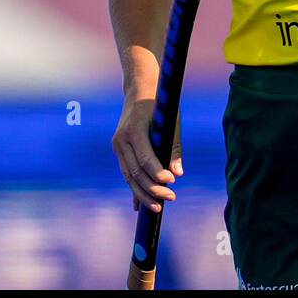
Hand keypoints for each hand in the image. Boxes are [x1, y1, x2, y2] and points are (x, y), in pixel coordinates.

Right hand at [111, 96, 181, 212]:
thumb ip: (174, 147)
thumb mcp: (171, 121)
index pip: (145, 158)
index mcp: (134, 130)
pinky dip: (134, 189)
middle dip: (152, 188)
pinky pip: (127, 173)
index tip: (172, 183)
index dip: (157, 173)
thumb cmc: (160, 104)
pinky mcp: (120, 150)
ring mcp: (118, 146)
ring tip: (158, 207)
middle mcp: (121, 140)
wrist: (139, 89)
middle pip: (135, 172)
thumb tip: (179, 173)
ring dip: (143, 193)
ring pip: (128, 176)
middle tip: (170, 198)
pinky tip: (139, 206)